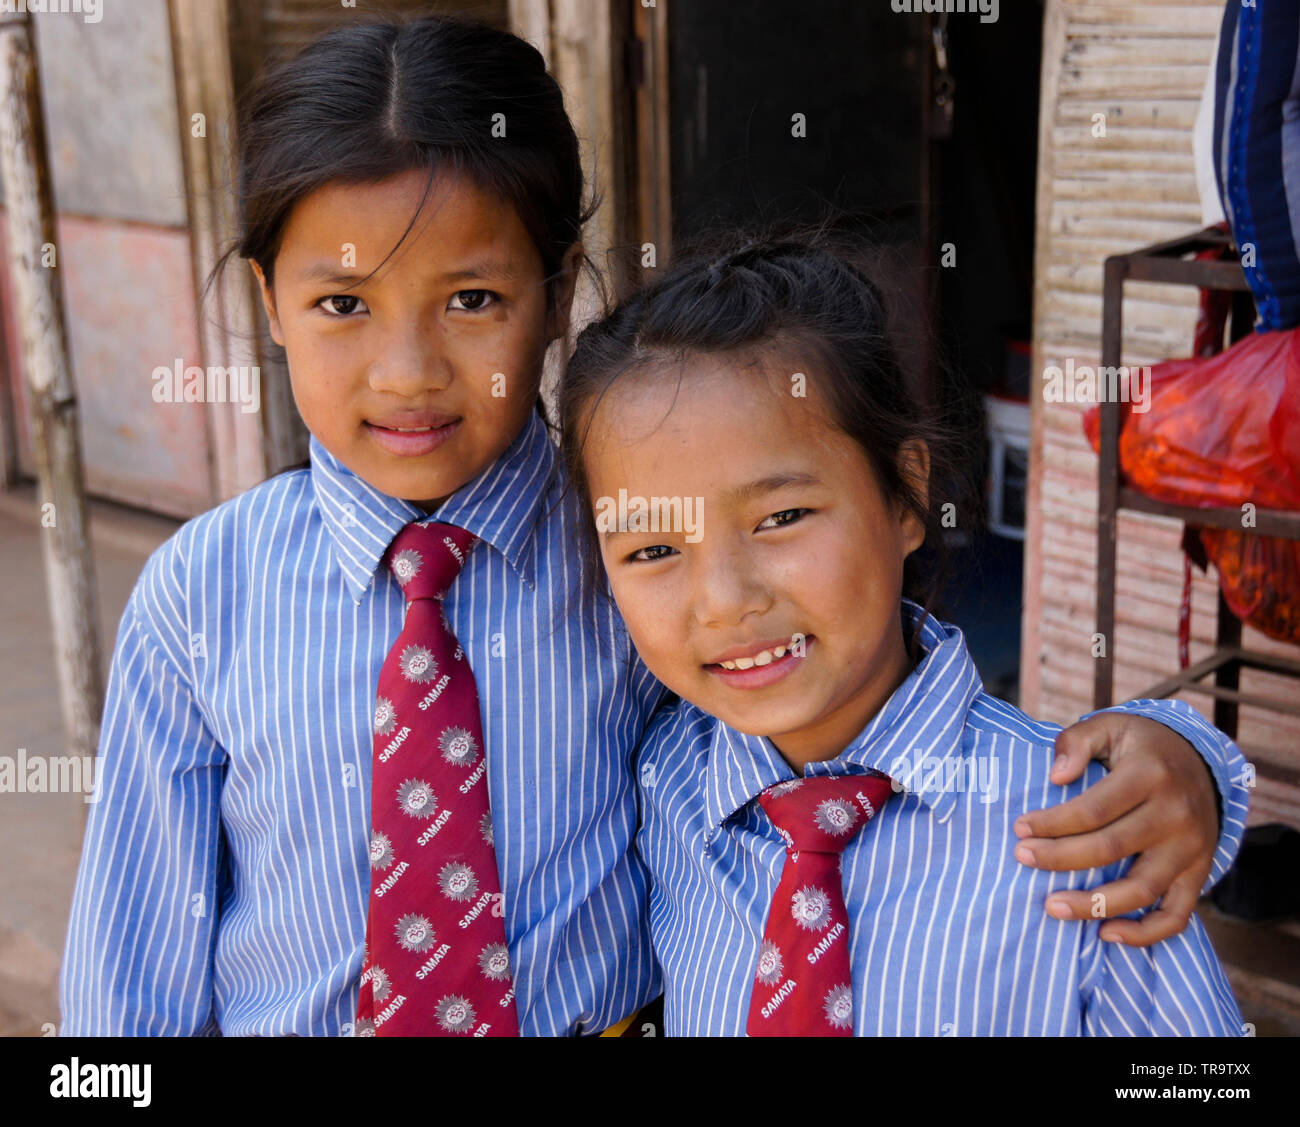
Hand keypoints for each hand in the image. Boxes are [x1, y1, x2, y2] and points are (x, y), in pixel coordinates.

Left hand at [1012, 712, 1218, 945]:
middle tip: (1021, 858)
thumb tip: (1055, 776)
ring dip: (1093, 905)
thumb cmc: (1141, 745)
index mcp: (1151, 775)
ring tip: (1052, 906)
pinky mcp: (1199, 873)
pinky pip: (1176, 915)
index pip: (1093, 809)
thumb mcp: (1110, 726)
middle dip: (1059, 858)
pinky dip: (1144, 933)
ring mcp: (1192, 848)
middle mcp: (1176, 814)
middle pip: (1110, 848)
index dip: (1052, 823)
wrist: (1201, 760)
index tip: (1019, 829)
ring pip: (1141, 889)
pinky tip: (1105, 933)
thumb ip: (1076, 742)